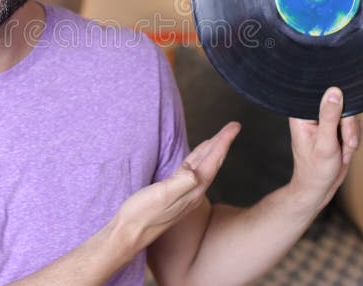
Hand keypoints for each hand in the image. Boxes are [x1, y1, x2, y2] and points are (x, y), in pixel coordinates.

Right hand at [111, 122, 240, 253]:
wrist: (128, 235)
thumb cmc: (142, 215)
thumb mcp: (161, 195)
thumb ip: (181, 182)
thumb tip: (194, 170)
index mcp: (192, 190)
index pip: (213, 161)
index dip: (224, 142)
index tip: (235, 126)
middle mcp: (192, 193)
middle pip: (213, 163)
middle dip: (222, 144)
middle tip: (233, 127)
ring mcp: (183, 195)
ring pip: (202, 167)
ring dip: (210, 152)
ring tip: (217, 139)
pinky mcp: (172, 195)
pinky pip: (190, 172)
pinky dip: (195, 161)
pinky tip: (193, 160)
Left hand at [287, 87, 361, 210]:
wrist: (319, 188)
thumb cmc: (315, 170)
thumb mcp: (325, 143)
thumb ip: (330, 117)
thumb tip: (334, 92)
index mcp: (302, 113)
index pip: (326, 96)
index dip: (340, 108)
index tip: (341, 127)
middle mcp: (313, 114)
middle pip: (343, 105)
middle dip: (349, 128)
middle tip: (344, 144)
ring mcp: (326, 121)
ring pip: (351, 117)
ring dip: (351, 136)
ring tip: (341, 151)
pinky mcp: (336, 128)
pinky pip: (354, 126)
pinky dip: (353, 141)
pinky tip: (343, 151)